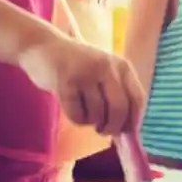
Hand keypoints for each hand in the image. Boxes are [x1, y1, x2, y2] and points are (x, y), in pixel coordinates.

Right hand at [17, 33, 144, 135]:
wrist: (43, 47)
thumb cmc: (78, 67)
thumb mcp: (104, 73)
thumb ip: (117, 96)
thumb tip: (127, 131)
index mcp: (122, 66)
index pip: (138, 98)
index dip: (134, 121)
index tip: (127, 134)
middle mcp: (107, 67)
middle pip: (119, 109)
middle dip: (113, 127)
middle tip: (103, 131)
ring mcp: (86, 73)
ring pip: (97, 114)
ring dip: (91, 122)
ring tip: (85, 112)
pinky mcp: (64, 82)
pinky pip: (77, 115)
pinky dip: (77, 119)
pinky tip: (73, 108)